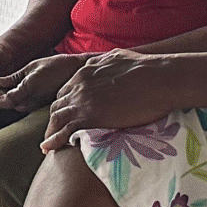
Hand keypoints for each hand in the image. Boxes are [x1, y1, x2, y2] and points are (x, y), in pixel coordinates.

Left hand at [0, 53, 83, 112]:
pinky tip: (21, 92)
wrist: (76, 71)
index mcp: (28, 88)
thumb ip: (14, 76)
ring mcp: (40, 104)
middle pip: (11, 106)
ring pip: (19, 108)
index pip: (6, 101)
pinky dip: (21, 101)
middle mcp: (33, 100)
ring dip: (12, 101)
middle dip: (2, 100)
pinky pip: (28, 107)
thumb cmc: (55, 65)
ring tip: (8, 90)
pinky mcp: (44, 105)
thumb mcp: (32, 66)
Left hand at [39, 50, 174, 150]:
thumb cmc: (147, 69)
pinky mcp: (89, 116)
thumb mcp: (118, 57)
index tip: (66, 114)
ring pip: (57, 118)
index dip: (65, 104)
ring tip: (46, 144)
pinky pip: (64, 131)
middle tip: (54, 131)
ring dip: (50, 131)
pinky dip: (53, 141)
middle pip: (58, 104)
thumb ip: (105, 62)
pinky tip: (48, 149)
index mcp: (85, 72)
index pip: (66, 91)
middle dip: (55, 118)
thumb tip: (104, 62)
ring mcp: (82, 101)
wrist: (160, 79)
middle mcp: (79, 85)